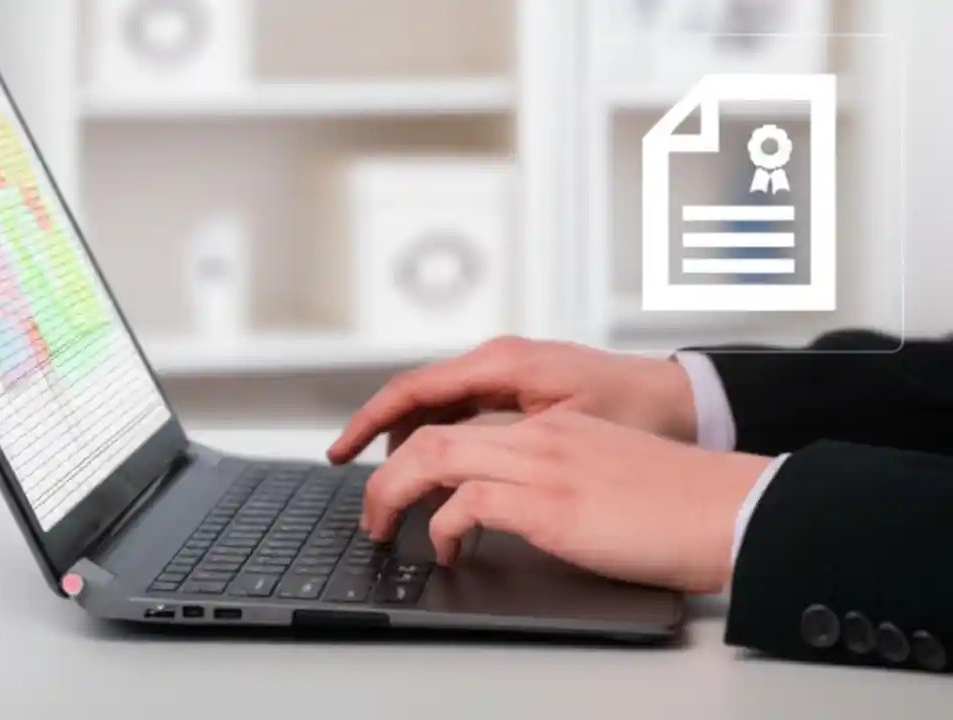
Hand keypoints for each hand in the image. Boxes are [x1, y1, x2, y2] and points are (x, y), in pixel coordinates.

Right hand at [326, 336, 696, 463]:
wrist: (688, 402)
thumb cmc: (637, 410)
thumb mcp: (562, 431)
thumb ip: (497, 445)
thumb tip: (442, 468)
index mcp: (500, 364)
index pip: (411, 391)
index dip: (368, 425)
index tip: (340, 454)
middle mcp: (497, 362)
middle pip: (415, 401)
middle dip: (380, 442)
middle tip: (364, 490)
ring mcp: (508, 376)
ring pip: (437, 411)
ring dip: (409, 447)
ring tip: (395, 493)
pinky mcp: (520, 394)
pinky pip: (463, 416)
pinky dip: (440, 444)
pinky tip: (438, 479)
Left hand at [359, 410, 768, 593]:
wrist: (732, 508)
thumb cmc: (679, 502)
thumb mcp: (604, 473)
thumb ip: (556, 477)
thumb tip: (513, 512)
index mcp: (553, 425)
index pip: (461, 420)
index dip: (416, 446)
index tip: (395, 475)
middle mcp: (540, 434)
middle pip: (431, 432)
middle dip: (385, 469)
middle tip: (371, 508)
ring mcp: (543, 464)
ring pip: (433, 458)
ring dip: (393, 493)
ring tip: (382, 526)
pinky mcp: (550, 503)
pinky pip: (466, 504)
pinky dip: (443, 528)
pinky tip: (449, 549)